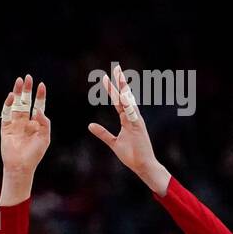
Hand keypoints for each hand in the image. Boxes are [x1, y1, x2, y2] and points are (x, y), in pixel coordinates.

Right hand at [0, 74, 49, 175]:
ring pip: (16, 104)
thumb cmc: (34, 154)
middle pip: (26, 101)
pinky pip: (6, 113)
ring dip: (17, 93)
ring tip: (19, 81)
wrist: (21, 165)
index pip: (38, 105)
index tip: (41, 85)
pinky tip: (12, 96)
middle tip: (27, 77)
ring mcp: (15, 123)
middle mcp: (25, 121)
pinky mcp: (6, 127)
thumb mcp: (45, 137)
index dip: (40, 96)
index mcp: (36, 123)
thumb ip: (44, 122)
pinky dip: (8, 104)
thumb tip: (37, 110)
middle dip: (27, 90)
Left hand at [88, 64, 169, 193]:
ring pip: (129, 101)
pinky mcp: (139, 127)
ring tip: (119, 75)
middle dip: (120, 82)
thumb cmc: (131, 154)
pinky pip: (132, 113)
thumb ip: (103, 133)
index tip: (105, 78)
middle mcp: (132, 117)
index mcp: (126, 119)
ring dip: (124, 88)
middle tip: (116, 68)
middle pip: (125, 96)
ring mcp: (136, 121)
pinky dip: (128, 104)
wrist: (142, 165)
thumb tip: (90, 125)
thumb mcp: (113, 142)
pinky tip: (123, 95)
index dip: (112, 89)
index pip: (118, 101)